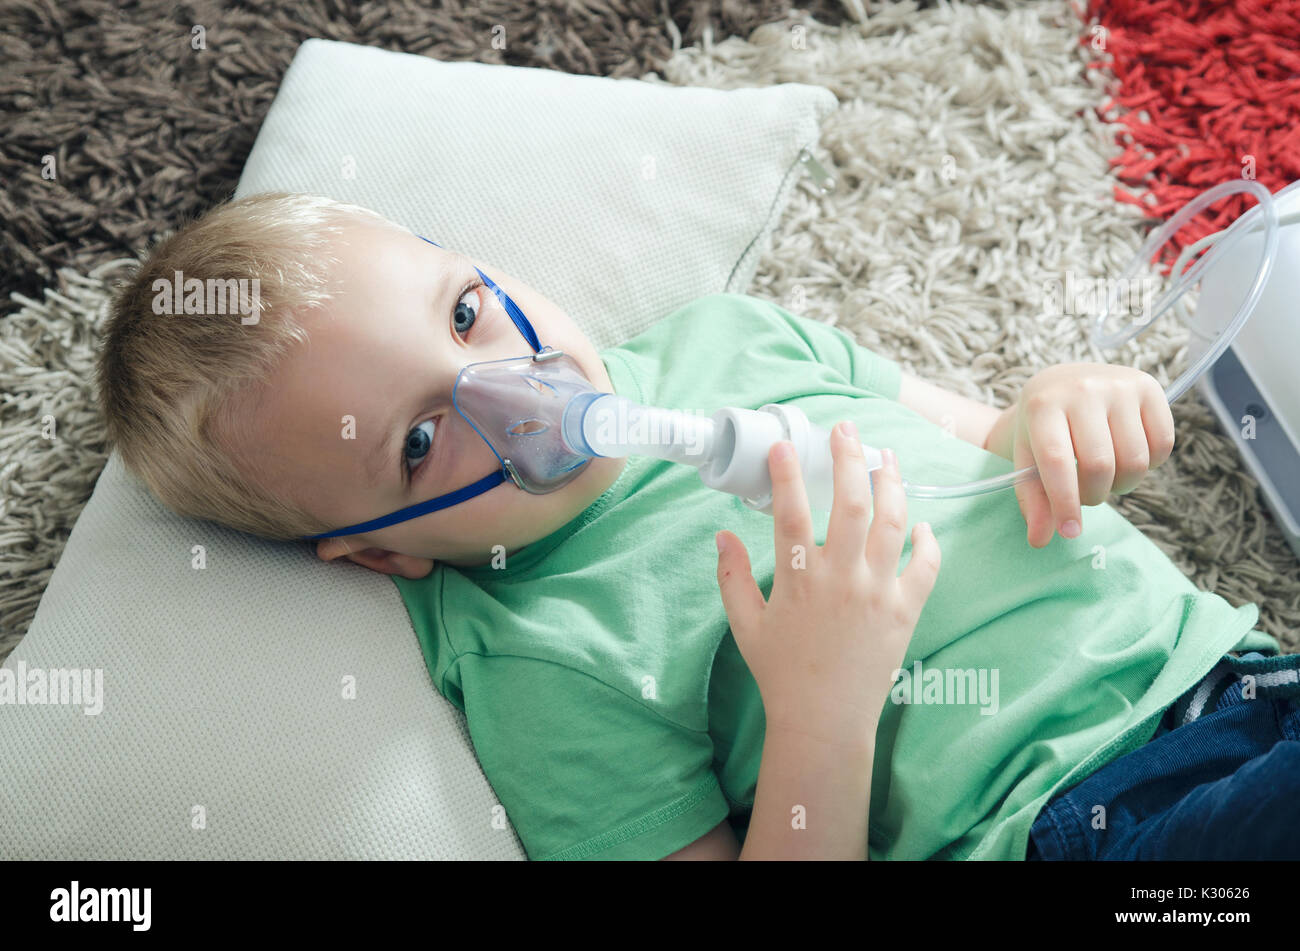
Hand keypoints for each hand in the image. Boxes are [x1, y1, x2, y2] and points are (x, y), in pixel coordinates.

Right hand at [713, 421, 940, 743]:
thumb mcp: (745, 625)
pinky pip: (924, 567)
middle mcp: (841, 579)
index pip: (790, 512)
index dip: (787, 474)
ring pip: (892, 523)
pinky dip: (927, 541)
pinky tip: (922, 524)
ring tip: (887, 458)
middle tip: (846, 430)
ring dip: (892, 484)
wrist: (823, 722)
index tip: (785, 445)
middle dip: (849, 457)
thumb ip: (731, 577)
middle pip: (851, 502)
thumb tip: (721, 536)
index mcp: (798, 580)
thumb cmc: (780, 673)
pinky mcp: (905, 612)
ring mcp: (877, 593)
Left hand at [1010, 363, 1174, 547]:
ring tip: (1106, 477)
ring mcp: (1119, 384)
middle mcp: (1082, 389)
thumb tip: (1041, 541)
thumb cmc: (1042, 429)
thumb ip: (1034, 500)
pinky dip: (1149, 464)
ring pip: (1135, 460)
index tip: (1069, 532)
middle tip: (1087, 494)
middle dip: (1094, 495)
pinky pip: (1163, 444)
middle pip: (1101, 466)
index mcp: (1042, 405)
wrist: (1063, 384)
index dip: (1066, 503)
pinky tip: (1128, 456)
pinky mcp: (1149, 386)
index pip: (1057, 461)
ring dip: (1123, 484)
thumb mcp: (1028, 458)